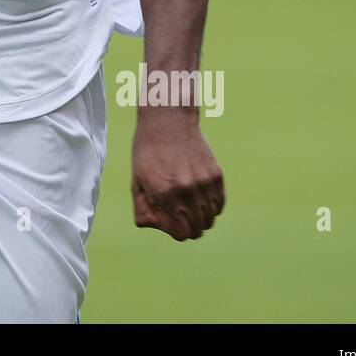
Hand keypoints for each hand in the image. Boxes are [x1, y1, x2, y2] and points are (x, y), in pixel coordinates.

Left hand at [131, 109, 223, 240]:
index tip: (170, 221)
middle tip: (180, 216)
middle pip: (198, 230)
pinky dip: (211, 206)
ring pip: (210, 218)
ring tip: (190, 205)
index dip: (174, 232)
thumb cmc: (147, 152)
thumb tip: (159, 227)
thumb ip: (144, 209)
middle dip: (188, 228)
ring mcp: (204, 183)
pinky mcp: (216, 175)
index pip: (180, 233)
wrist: (167, 121)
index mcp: (164, 194)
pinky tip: (200, 197)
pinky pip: (219, 204)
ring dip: (201, 218)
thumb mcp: (137, 181)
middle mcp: (187, 190)